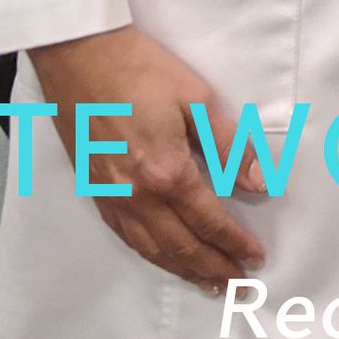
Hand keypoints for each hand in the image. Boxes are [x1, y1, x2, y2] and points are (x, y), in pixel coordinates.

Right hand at [28, 25, 265, 287]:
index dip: (235, 241)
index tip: (255, 256)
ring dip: (183, 269)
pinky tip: (162, 256)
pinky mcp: (95, 191)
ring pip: (152, 249)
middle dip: (213, 266)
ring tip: (208, 281)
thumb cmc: (140, 69)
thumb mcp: (196, 98)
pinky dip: (151, 255)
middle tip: (239, 281)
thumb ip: (228, 145)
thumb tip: (257, 181)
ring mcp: (113, 197)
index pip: (209, 220)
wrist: (81, 57)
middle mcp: (138, 195)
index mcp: (167, 171)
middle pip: (182, 245)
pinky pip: (127, 237)